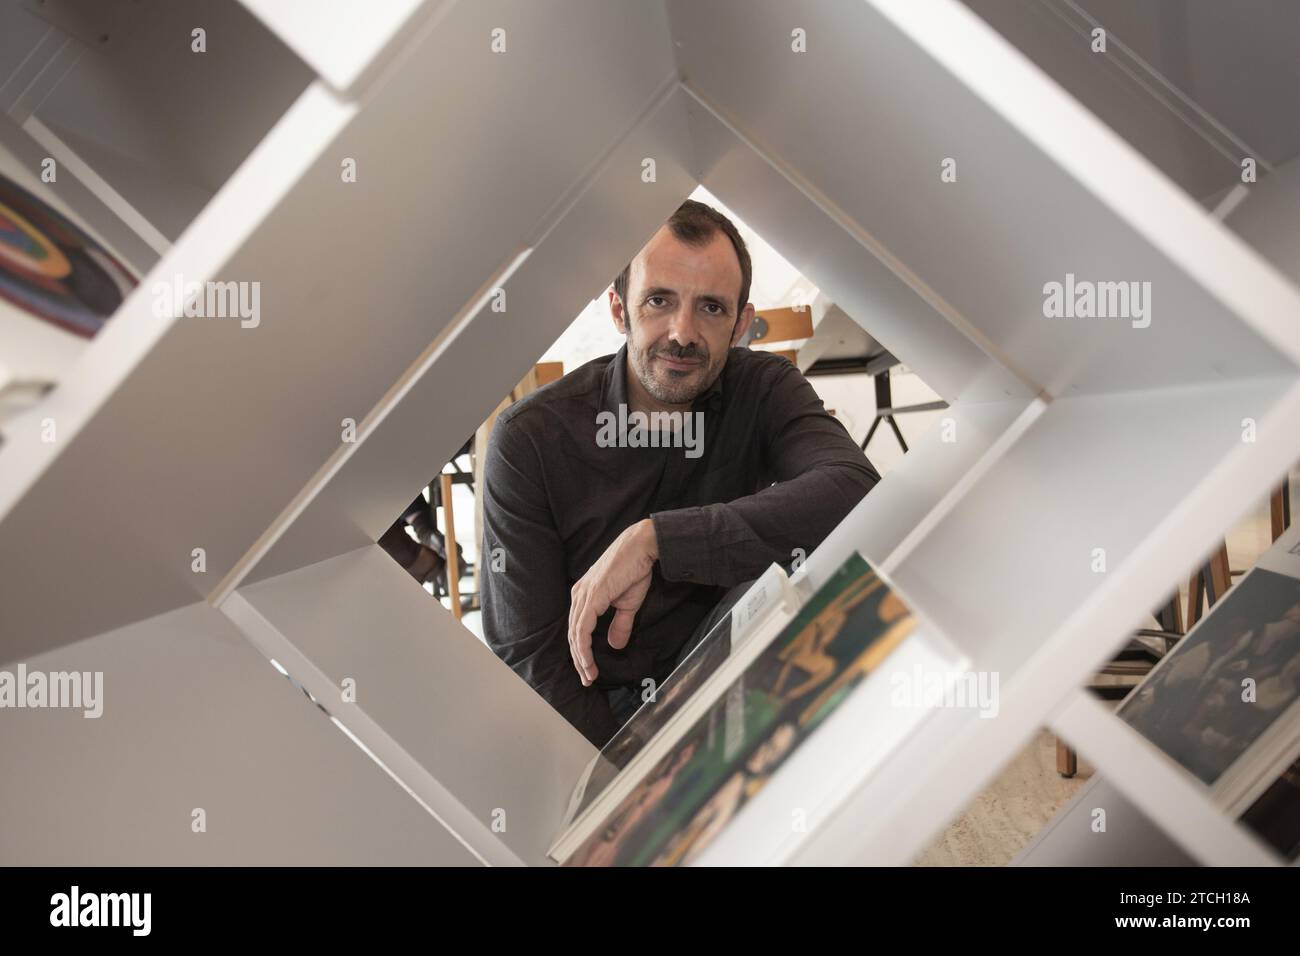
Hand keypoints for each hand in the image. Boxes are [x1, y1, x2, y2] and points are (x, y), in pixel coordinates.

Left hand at [568, 518, 658, 685]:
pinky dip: (583, 648)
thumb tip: (615, 645)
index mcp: (584, 595)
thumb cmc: (634, 569)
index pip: (577, 629)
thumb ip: (619, 624)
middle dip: (579, 660)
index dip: (582, 652)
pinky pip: (582, 628)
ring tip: (588, 675)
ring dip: (580, 658)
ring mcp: (583, 595)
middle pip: (573, 634)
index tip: (589, 670)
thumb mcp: (627, 604)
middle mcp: (579, 594)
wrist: (642, 547)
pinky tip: (587, 661)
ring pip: (575, 634)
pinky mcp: (592, 596)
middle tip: (587, 679)